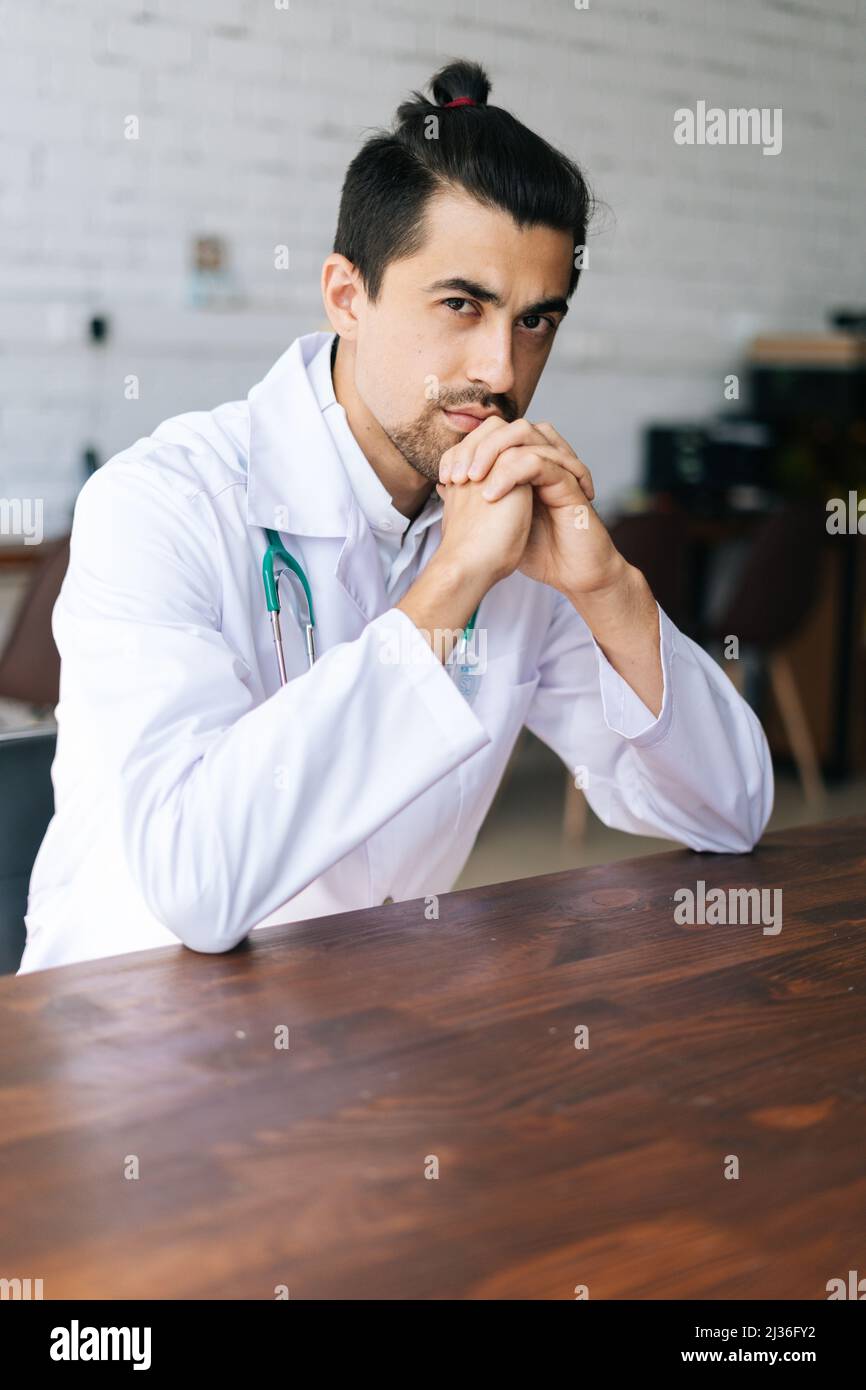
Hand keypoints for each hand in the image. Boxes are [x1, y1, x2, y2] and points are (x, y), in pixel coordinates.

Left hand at [437, 417, 623, 598]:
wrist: (572, 574)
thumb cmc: (540, 551)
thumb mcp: (497, 524)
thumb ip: (476, 502)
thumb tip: (445, 488)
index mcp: (524, 465)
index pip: (492, 436)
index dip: (464, 449)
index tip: (444, 478)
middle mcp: (541, 459)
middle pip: (506, 426)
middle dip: (475, 445)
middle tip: (457, 476)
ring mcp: (557, 467)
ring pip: (525, 433)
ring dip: (492, 451)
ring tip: (471, 480)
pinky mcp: (570, 483)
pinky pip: (540, 461)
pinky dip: (512, 472)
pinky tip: (491, 495)